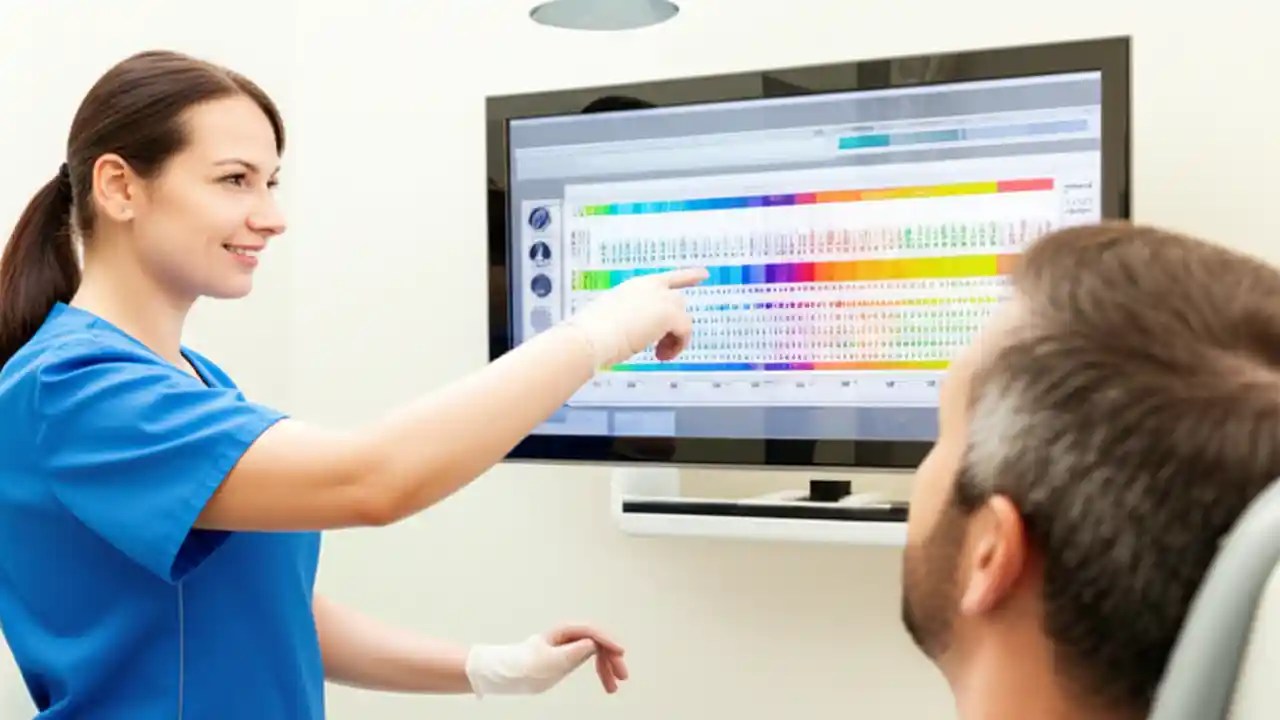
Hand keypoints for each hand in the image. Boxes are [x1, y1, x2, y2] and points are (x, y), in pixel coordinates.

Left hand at [464, 624, 628, 696]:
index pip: (592, 632)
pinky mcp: (567, 656)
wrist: (506, 673)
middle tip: (621, 676)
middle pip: (597, 642)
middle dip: (611, 658)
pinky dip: (598, 670)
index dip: (608, 641)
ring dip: (606, 667)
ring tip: (613, 686)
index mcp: (563, 632)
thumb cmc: (522, 665)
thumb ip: (573, 652)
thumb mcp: (550, 661)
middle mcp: (568, 636)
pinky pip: (588, 660)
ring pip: (595, 652)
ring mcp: (568, 645)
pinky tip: (604, 680)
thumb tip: (593, 643)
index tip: (621, 652)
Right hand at [562, 267, 707, 366]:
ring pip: (683, 318)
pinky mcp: (670, 313)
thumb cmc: (593, 332)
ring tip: (658, 353)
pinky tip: (662, 355)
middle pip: (678, 302)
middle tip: (662, 348)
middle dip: (676, 325)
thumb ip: (632, 319)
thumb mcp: (614, 319)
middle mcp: (651, 287)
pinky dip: (677, 346)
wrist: (591, 337)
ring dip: (674, 338)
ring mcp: (662, 298)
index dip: (689, 276)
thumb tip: (635, 333)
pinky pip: (685, 332)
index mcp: (635, 287)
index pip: (668, 278)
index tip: (704, 274)